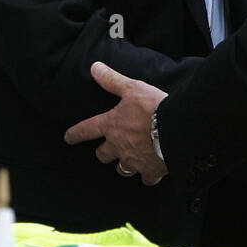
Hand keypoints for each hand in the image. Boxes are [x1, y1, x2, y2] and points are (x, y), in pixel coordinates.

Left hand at [63, 62, 168, 185]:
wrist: (177, 128)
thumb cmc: (154, 106)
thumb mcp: (133, 88)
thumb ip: (112, 80)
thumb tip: (94, 67)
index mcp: (111, 126)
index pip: (86, 130)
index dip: (75, 134)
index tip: (68, 138)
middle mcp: (118, 146)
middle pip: (102, 155)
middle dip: (105, 152)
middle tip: (111, 148)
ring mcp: (133, 161)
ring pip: (121, 169)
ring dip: (124, 164)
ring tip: (130, 159)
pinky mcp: (150, 171)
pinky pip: (145, 179)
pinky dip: (147, 175)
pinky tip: (151, 171)